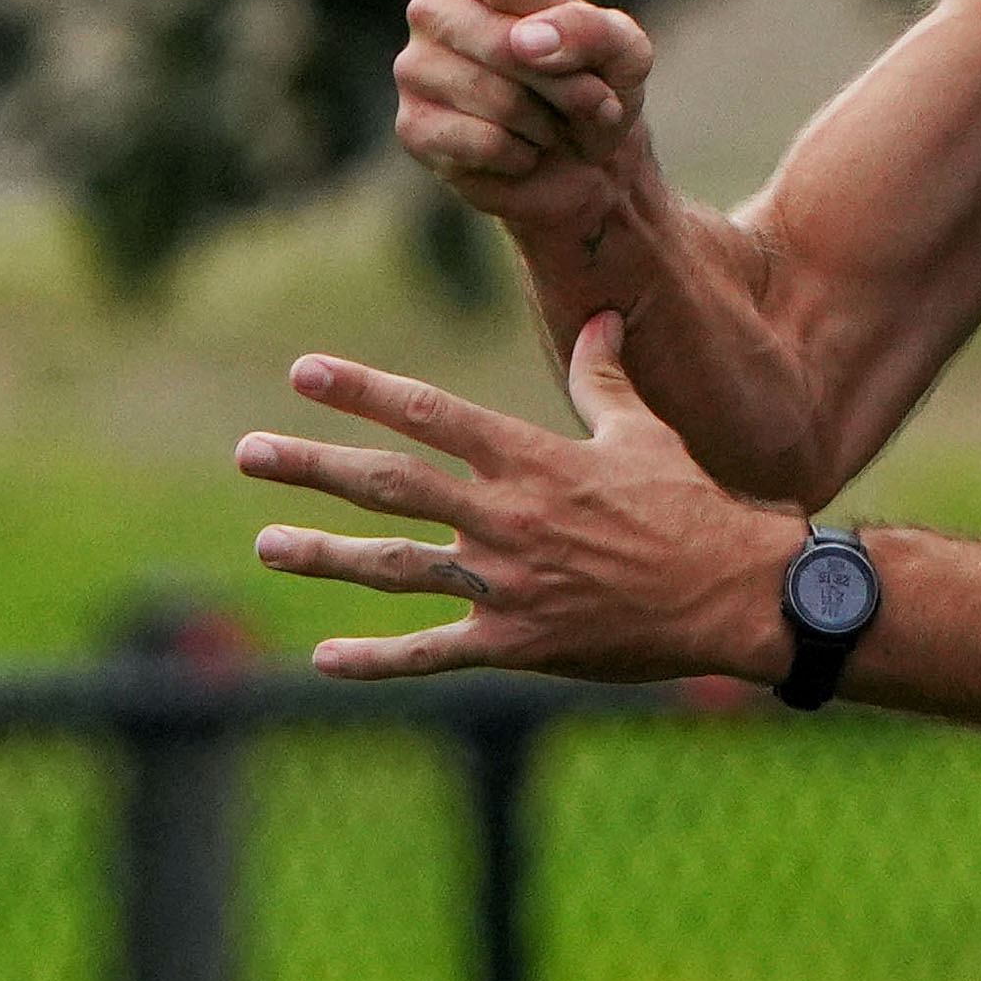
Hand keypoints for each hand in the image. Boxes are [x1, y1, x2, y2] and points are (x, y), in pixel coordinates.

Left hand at [241, 314, 789, 684]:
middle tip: (248, 453)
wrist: (731, 593)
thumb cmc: (691, 505)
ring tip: (266, 543)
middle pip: (390, 486)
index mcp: (530, 459)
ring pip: (394, 567)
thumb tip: (597, 319)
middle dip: (313, 466)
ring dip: (324, 554)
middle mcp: (505, 517)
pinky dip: (377, 661)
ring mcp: (505, 583)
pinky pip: (433, 653)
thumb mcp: (643, 431)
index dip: (363, 391)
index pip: (428, 414)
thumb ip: (602, 378)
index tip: (304, 372)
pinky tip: (326, 659)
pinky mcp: (516, 642)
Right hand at [392, 0, 659, 241]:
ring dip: (548, 126)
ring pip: (499, 98)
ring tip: (549, 126)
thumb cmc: (596, 87)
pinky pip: (485, 142)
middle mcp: (433, 8)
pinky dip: (523, 156)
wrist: (582, 164)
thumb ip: (589, 29)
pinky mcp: (413, 126)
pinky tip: (520, 150)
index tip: (587, 54)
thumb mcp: (623, 51)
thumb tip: (526, 42)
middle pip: (506, 43)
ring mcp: (414, 67)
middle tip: (585, 102)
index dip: (564, 26)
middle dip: (567, 87)